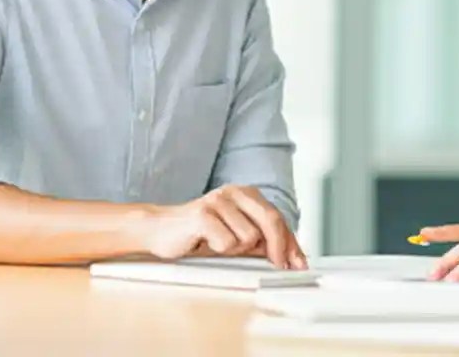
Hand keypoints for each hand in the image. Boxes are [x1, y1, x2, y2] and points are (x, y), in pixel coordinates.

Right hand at [140, 185, 306, 268]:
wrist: (160, 229)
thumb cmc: (199, 234)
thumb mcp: (235, 236)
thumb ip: (260, 240)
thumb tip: (289, 256)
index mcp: (246, 194)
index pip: (277, 218)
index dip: (290, 243)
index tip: (299, 264)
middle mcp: (234, 192)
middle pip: (271, 221)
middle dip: (278, 248)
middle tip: (277, 267)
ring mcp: (218, 200)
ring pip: (248, 237)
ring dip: (236, 250)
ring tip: (217, 244)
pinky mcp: (203, 214)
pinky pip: (226, 243)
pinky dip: (219, 249)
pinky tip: (205, 243)